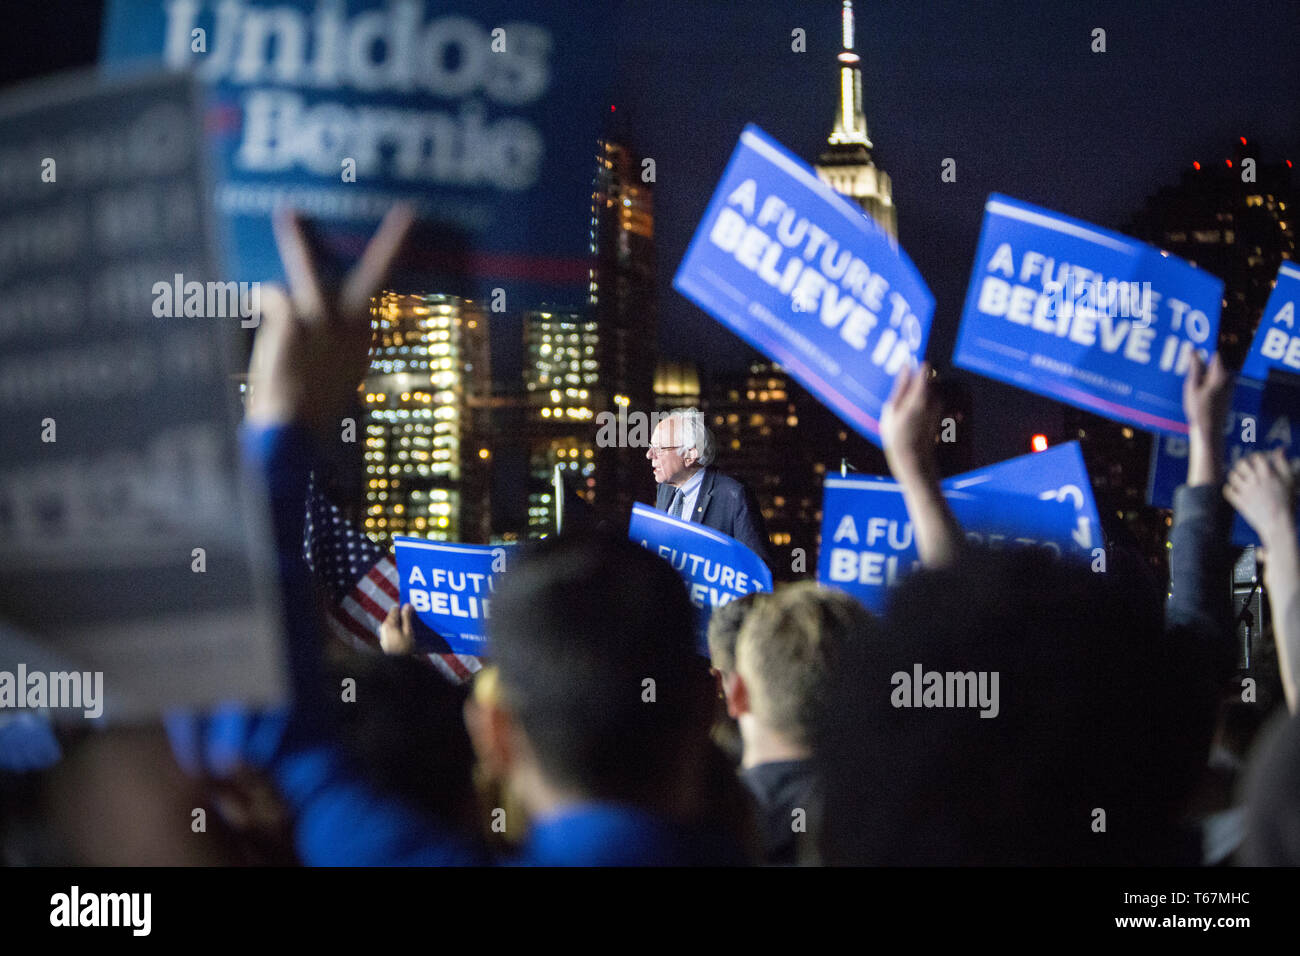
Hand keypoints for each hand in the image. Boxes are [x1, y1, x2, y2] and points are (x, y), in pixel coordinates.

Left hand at [246, 205, 413, 439]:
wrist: (293, 434)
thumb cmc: (306, 417)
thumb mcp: (328, 384)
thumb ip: (328, 354)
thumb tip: (310, 337)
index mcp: (363, 344)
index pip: (370, 300)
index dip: (380, 274)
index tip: (397, 250)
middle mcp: (353, 327)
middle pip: (376, 275)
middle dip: (394, 242)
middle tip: (409, 215)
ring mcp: (325, 320)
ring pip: (307, 267)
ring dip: (298, 239)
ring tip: (290, 213)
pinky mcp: (296, 317)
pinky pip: (272, 295)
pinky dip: (260, 304)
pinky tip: (253, 312)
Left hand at [380, 603, 415, 654]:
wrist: (395, 663)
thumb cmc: (404, 648)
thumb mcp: (408, 632)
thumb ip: (407, 617)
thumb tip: (407, 605)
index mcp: (389, 623)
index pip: (395, 608)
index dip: (404, 610)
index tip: (411, 614)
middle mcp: (383, 627)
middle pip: (393, 616)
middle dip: (402, 618)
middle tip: (411, 624)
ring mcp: (382, 633)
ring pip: (392, 623)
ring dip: (399, 625)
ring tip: (408, 632)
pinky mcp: (383, 639)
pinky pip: (390, 630)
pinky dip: (396, 631)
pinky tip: (402, 638)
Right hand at [881, 361, 940, 483]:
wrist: (914, 463)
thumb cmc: (898, 438)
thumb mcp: (891, 411)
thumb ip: (900, 386)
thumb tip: (906, 366)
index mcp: (921, 395)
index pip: (925, 368)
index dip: (916, 364)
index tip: (905, 362)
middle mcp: (933, 399)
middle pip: (927, 379)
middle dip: (914, 380)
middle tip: (898, 392)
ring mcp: (938, 409)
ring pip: (928, 392)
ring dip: (916, 394)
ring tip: (900, 409)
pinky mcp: (938, 417)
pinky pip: (929, 404)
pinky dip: (919, 405)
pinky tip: (907, 417)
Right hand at [1182, 352, 1230, 485]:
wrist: (1209, 430)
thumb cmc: (1199, 408)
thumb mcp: (1192, 386)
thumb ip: (1194, 366)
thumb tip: (1194, 349)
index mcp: (1221, 374)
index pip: (1214, 356)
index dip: (1202, 354)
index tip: (1190, 357)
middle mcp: (1228, 379)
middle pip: (1214, 366)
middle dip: (1201, 367)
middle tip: (1187, 375)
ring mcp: (1229, 388)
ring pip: (1214, 376)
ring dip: (1203, 378)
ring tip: (1190, 387)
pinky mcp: (1226, 396)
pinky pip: (1216, 385)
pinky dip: (1206, 386)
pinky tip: (1197, 396)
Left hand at [1225, 449, 1296, 548]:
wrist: (1278, 524)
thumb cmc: (1288, 502)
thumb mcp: (1289, 480)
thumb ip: (1283, 463)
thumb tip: (1280, 449)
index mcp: (1268, 474)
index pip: (1256, 457)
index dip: (1257, 457)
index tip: (1260, 462)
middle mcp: (1255, 480)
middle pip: (1241, 463)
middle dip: (1244, 464)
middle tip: (1248, 469)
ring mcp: (1245, 491)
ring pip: (1232, 475)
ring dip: (1236, 475)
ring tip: (1242, 479)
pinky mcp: (1238, 502)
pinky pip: (1227, 490)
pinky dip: (1230, 488)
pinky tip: (1237, 490)